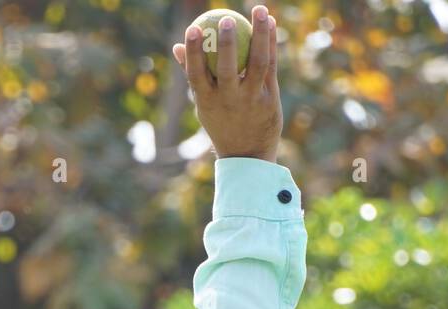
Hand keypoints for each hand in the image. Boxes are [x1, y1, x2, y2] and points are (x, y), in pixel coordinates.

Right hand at [172, 6, 282, 163]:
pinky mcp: (271, 98)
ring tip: (258, 9)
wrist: (248, 154)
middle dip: (227, 43)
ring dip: (260, 34)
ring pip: (257, 62)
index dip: (193, 52)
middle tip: (225, 18)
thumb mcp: (203, 104)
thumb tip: (177, 47)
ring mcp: (252, 100)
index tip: (192, 28)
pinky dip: (270, 42)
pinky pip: (270, 65)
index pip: (197, 74)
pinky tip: (269, 22)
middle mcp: (230, 101)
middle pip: (228, 68)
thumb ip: (192, 76)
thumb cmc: (221, 124)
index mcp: (208, 102)